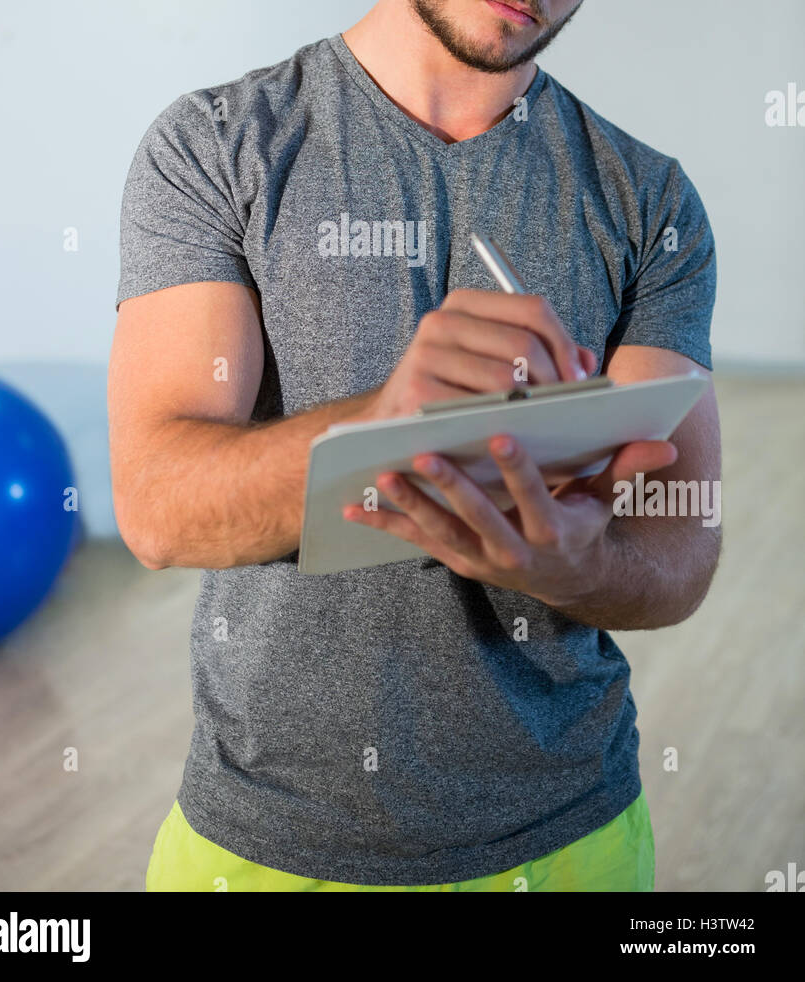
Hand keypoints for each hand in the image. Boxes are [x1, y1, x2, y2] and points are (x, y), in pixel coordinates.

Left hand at [342, 434, 677, 604]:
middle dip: (453, 487)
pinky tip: (354, 505)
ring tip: (386, 474)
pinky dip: (385, 525)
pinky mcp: (457, 561)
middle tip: (425, 453)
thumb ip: (625, 467)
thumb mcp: (606, 499)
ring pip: (443, 532)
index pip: (535, 497)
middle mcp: (516, 552)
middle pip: (481, 517)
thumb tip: (663, 442)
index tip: (499, 434)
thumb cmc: (584, 523)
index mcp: (553, 532)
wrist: (570, 583)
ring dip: (412, 504)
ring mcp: (483, 560)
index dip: (518, 469)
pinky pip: (416, 542)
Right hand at [362, 288, 596, 422]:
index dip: (565, 344)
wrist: (389, 427)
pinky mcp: (418, 391)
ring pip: (506, 377)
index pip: (533, 309)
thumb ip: (542, 357)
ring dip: (534, 404)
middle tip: (568, 406)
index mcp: (464, 304)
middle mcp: (441, 321)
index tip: (578, 377)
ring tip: (543, 421)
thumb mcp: (493, 364)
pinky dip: (507, 423)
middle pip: (525, 343)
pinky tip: (513, 434)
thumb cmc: (454, 394)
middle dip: (555, 379)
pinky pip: (481, 407)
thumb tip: (588, 361)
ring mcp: (426, 354)